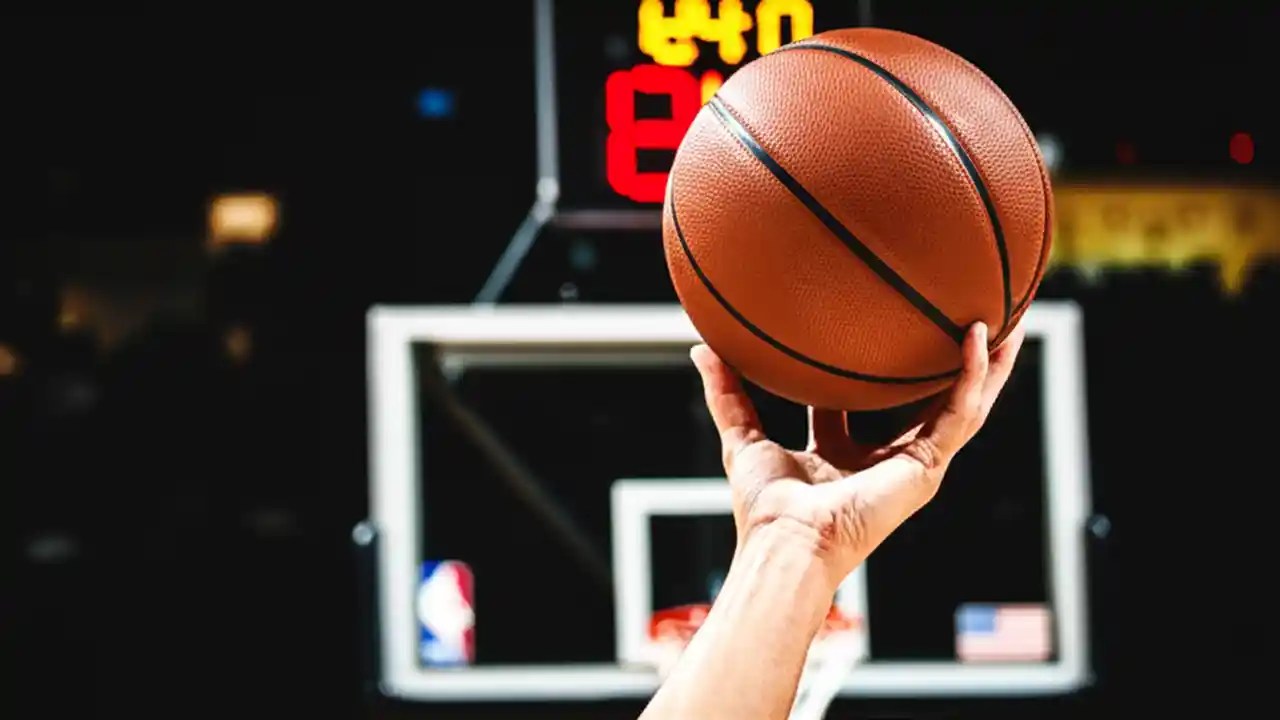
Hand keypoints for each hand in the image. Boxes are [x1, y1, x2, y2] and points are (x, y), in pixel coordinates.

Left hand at [691, 321, 1025, 589]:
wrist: (787, 541)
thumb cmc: (765, 506)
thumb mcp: (743, 434)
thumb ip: (726, 392)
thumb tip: (702, 348)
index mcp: (846, 457)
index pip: (868, 407)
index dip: (876, 371)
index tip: (879, 328)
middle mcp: (887, 462)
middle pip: (929, 404)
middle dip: (949, 366)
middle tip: (965, 321)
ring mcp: (914, 466)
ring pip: (964, 406)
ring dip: (989, 366)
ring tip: (1008, 320)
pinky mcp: (929, 468)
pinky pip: (962, 414)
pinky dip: (976, 376)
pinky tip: (983, 338)